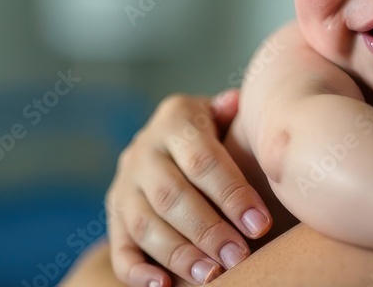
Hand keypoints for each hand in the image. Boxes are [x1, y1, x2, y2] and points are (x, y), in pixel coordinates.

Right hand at [107, 91, 272, 286]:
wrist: (174, 139)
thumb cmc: (217, 130)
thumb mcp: (225, 112)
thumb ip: (233, 115)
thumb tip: (236, 104)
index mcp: (175, 120)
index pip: (202, 159)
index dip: (231, 193)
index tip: (259, 224)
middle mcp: (143, 149)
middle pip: (172, 195)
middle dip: (208, 230)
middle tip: (239, 257)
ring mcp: (124, 183)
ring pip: (145, 223)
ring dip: (179, 254)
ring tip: (212, 276)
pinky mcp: (113, 214)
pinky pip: (119, 246)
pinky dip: (137, 271)